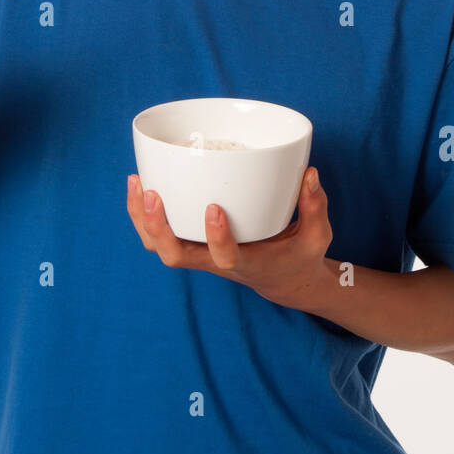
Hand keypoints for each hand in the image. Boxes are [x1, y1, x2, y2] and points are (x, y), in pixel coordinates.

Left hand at [126, 166, 332, 312]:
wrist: (284, 280)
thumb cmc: (299, 256)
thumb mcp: (317, 236)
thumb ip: (314, 206)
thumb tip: (310, 173)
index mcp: (247, 263)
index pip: (225, 258)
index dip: (216, 238)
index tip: (213, 207)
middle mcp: (217, 262)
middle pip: (176, 256)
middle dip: (159, 228)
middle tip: (153, 194)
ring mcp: (202, 254)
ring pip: (160, 247)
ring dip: (143, 220)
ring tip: (137, 181)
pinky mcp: (195, 244)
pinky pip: (160, 236)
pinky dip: (144, 215)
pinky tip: (140, 184)